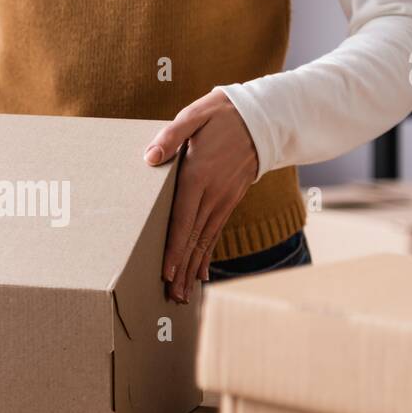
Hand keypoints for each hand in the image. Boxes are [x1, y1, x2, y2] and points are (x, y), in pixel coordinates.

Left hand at [143, 89, 257, 302]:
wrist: (262, 117)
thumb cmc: (220, 115)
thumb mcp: (193, 116)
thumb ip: (170, 137)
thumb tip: (150, 157)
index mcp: (197, 176)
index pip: (183, 219)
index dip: (175, 248)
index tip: (168, 272)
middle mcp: (212, 194)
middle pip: (194, 238)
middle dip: (183, 270)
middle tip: (173, 297)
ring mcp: (224, 199)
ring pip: (206, 240)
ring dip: (194, 268)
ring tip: (184, 294)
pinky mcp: (230, 200)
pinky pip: (217, 232)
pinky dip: (208, 254)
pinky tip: (202, 272)